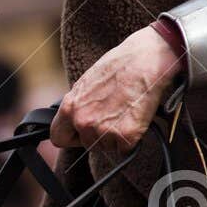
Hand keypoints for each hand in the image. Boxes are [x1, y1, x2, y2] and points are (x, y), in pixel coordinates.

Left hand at [52, 24, 183, 155]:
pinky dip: (133, 138)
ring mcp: (103, 130)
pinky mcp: (125, 135)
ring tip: (126, 113)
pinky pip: (126, 148)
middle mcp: (83, 121)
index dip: (72, 137)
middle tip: (115, 117)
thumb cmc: (120, 65)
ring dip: (117, 137)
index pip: (58, 137)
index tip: (82, 134)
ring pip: (107, 147)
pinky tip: (136, 119)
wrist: (147, 59)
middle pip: (87, 144)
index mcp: (69, 107)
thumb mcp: (86, 83)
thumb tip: (77, 118)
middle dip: (99, 136)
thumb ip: (79, 104)